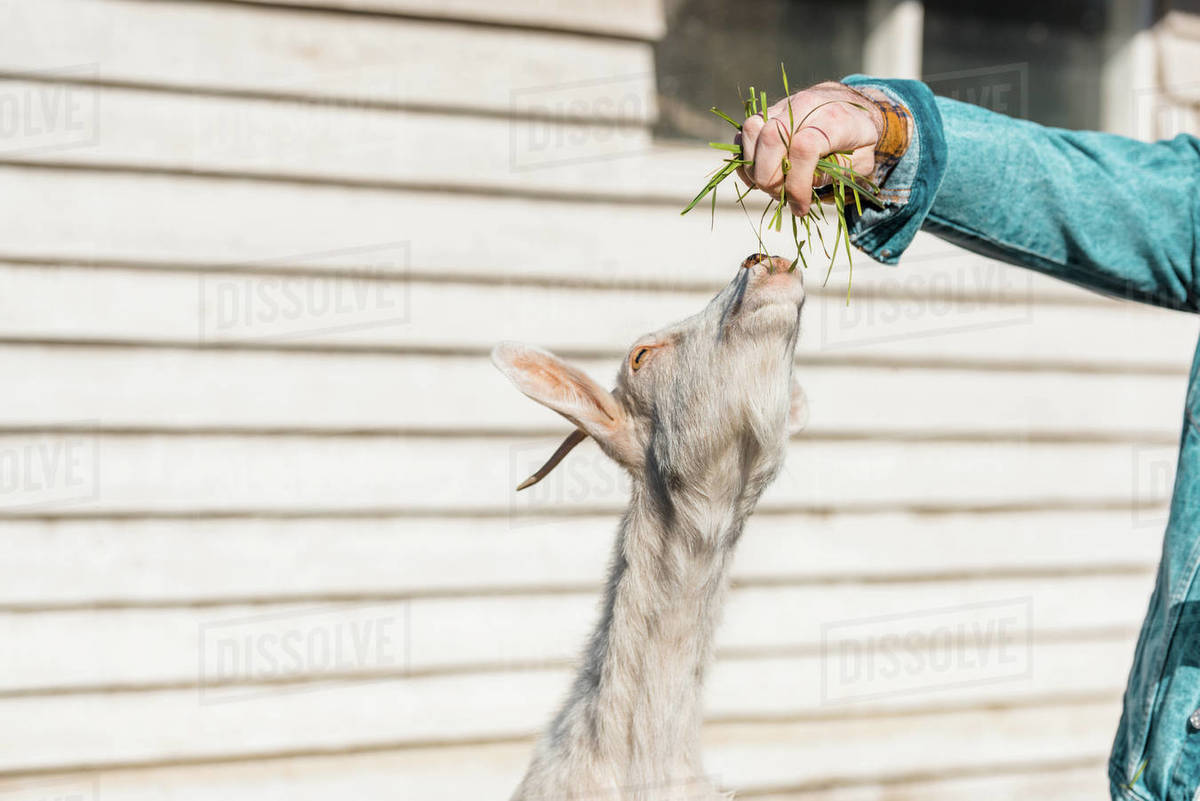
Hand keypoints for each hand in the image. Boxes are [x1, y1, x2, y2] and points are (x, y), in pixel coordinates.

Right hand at [736, 82, 885, 216]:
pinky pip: (743, 134)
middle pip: (770, 138)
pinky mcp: (766, 112)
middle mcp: (804, 106)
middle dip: (769, 177)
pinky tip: (760, 175)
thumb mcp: (862, 162)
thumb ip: (836, 173)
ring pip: (751, 131)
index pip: (803, 149)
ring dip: (754, 168)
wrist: (848, 105)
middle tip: (781, 196)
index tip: (800, 207)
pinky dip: (745, 159)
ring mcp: (782, 106)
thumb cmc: (857, 139)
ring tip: (771, 185)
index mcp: (833, 119)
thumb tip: (803, 185)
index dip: (797, 185)